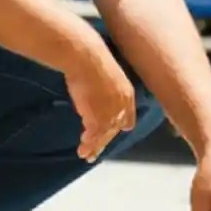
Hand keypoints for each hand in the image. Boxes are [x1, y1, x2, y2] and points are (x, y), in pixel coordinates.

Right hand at [64, 40, 135, 162]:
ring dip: (95, 147)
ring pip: (104, 136)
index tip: (121, 129)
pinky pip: (93, 136)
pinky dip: (87, 144)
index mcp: (127, 93)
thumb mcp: (104, 71)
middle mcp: (121, 106)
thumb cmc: (90, 56)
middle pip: (115, 129)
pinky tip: (82, 149)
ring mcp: (109, 114)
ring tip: (87, 155)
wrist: (84, 55)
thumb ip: (104, 86)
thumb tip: (96, 87)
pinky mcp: (96, 119)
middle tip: (98, 150)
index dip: (122, 124)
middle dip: (105, 141)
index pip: (128, 115)